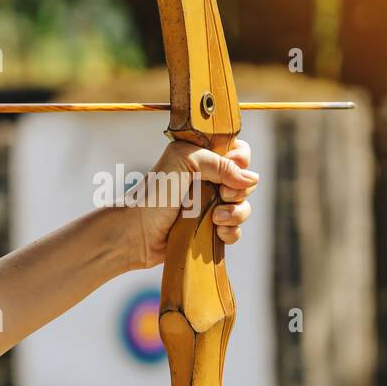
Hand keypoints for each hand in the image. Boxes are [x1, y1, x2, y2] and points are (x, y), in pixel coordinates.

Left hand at [127, 139, 257, 269]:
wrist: (135, 234)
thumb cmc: (153, 195)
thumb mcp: (183, 163)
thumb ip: (218, 162)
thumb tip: (250, 179)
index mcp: (201, 158)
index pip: (237, 152)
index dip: (241, 161)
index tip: (233, 170)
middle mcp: (207, 180)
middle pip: (245, 181)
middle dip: (239, 190)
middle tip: (222, 195)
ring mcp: (209, 205)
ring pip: (242, 207)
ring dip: (236, 213)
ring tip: (216, 219)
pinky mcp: (208, 229)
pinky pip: (234, 229)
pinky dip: (231, 232)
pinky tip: (218, 232)